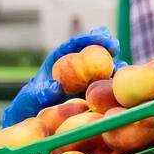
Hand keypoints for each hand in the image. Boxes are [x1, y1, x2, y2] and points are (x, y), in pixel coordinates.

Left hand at [1, 26, 123, 127]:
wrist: (37, 117)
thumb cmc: (32, 103)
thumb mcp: (32, 97)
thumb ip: (41, 92)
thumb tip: (54, 87)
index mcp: (60, 59)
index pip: (74, 44)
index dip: (88, 38)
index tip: (99, 36)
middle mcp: (75, 66)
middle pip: (92, 51)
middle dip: (105, 45)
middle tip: (114, 46)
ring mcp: (86, 78)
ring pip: (103, 67)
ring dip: (113, 66)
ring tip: (119, 69)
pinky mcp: (93, 92)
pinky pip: (105, 85)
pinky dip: (114, 84)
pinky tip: (121, 87)